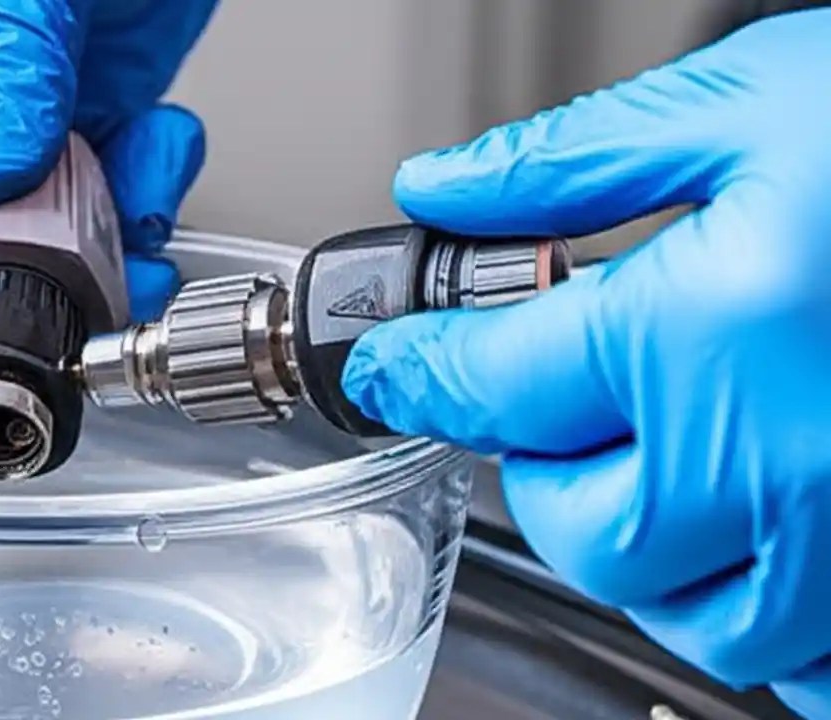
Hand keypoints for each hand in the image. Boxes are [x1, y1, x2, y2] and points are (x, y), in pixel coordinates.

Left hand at [341, 11, 830, 717]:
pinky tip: (771, 522)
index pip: (488, 385)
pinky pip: (806, 665)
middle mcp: (780, 468)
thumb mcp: (753, 101)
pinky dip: (762, 607)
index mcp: (708, 335)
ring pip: (681, 611)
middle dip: (543, 459)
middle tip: (565, 395)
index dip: (417, 372)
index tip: (392, 368)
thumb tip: (446, 190)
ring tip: (675, 451)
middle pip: (575, 522)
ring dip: (645, 539)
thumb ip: (572, 164)